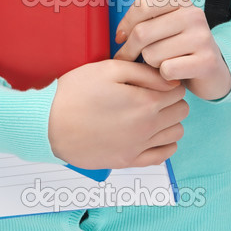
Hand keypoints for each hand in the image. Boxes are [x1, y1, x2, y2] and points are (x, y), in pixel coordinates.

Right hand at [48, 58, 188, 168]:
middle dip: (172, 99)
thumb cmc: (76, 92)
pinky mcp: (128, 161)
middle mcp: (147, 127)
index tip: (156, 78)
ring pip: (176, 133)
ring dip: (170, 120)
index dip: (168, 80)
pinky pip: (163, 156)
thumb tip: (169, 80)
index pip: (178, 90)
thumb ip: (144, 73)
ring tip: (150, 111)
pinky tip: (151, 133)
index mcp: (145, 102)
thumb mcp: (109, 69)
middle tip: (153, 92)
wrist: (49, 124)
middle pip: (181, 111)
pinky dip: (164, 144)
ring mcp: (138, 147)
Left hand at [112, 0, 230, 100]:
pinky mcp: (206, 61)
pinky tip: (172, 75)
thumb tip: (119, 34)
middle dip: (129, 50)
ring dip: (150, 65)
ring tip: (161, 64)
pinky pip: (167, 70)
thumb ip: (145, 21)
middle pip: (143, 32)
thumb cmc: (179, 49)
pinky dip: (164, 76)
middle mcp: (193, 14)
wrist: (213, 71)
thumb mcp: (165, 27)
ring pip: (152, 54)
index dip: (126, 23)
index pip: (143, 5)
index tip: (120, 37)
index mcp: (181, 0)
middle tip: (127, 59)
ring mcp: (202, 37)